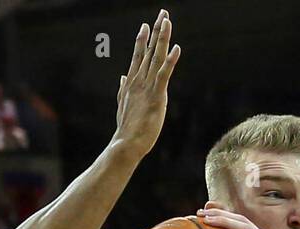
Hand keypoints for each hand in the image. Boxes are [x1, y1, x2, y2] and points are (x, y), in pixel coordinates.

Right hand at [113, 9, 180, 159]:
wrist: (126, 143)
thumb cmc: (127, 127)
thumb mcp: (123, 104)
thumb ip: (124, 88)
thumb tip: (122, 76)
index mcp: (132, 82)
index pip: (138, 55)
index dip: (143, 39)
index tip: (146, 24)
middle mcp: (139, 80)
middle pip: (148, 50)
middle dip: (155, 31)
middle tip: (162, 13)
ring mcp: (147, 87)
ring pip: (155, 57)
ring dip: (162, 38)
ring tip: (166, 22)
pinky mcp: (157, 96)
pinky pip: (164, 75)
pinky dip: (170, 61)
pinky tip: (176, 48)